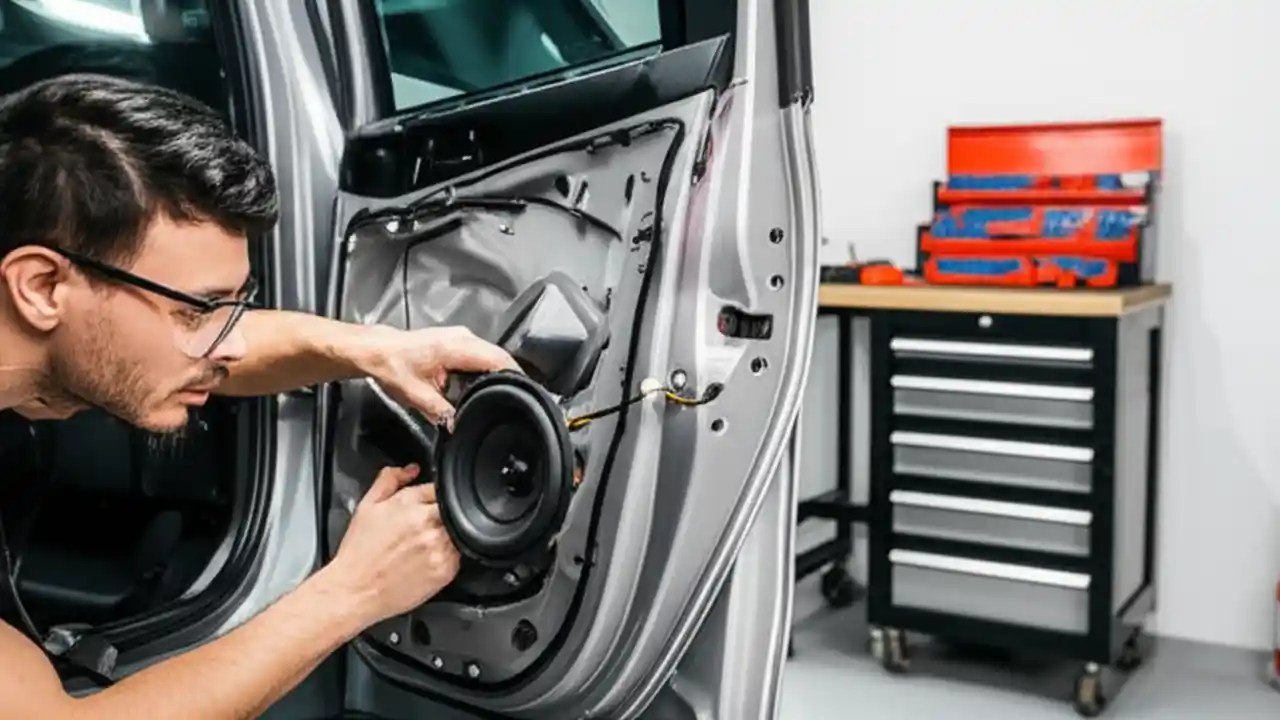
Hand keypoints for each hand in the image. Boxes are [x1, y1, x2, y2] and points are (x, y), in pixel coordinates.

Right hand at [323, 464, 459, 625]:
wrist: (355, 590)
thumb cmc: (359, 552)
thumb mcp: (367, 507)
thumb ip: (390, 480)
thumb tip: (410, 469)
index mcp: (410, 505)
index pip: (438, 488)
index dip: (432, 497)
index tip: (425, 506)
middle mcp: (427, 524)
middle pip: (450, 509)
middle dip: (439, 515)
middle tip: (422, 528)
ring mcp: (439, 547)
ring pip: (457, 531)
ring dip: (444, 535)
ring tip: (421, 546)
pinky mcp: (445, 570)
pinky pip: (457, 555)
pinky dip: (445, 555)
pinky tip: (424, 561)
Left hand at [352, 326, 517, 425]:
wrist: (376, 350)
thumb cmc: (391, 364)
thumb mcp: (416, 395)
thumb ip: (440, 413)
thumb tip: (457, 425)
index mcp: (454, 347)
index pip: (497, 359)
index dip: (514, 376)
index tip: (524, 392)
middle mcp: (461, 338)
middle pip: (499, 356)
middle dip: (509, 377)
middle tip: (517, 399)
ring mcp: (460, 337)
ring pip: (491, 354)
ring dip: (497, 373)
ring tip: (500, 394)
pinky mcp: (457, 341)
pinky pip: (481, 354)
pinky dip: (486, 369)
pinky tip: (482, 385)